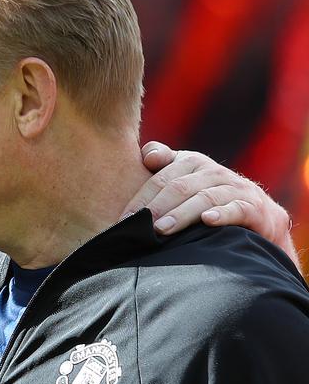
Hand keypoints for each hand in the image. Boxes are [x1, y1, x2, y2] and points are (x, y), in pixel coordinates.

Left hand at [134, 143, 296, 267]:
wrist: (259, 214)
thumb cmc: (210, 195)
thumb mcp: (186, 176)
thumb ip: (164, 164)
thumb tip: (147, 154)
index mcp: (193, 163)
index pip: (162, 178)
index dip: (141, 198)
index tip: (124, 218)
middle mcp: (214, 172)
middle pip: (180, 187)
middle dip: (157, 207)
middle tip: (138, 226)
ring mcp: (236, 189)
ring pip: (204, 198)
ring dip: (181, 214)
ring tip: (162, 229)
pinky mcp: (254, 208)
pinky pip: (237, 209)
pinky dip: (222, 214)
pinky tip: (208, 221)